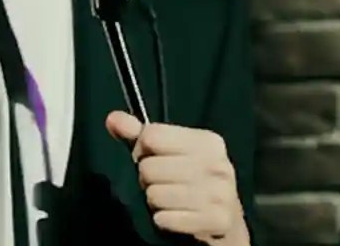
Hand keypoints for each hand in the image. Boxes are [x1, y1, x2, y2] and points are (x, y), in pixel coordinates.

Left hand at [106, 111, 249, 245]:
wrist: (227, 222)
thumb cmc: (194, 183)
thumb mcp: (173, 154)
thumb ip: (142, 136)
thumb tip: (113, 118)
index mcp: (207, 141)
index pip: (152, 136)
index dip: (143, 150)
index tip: (154, 159)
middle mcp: (216, 164)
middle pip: (149, 167)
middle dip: (148, 180)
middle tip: (164, 185)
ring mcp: (218, 193)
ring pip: (154, 194)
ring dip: (155, 203)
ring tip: (171, 201)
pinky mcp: (215, 219)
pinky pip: (164, 219)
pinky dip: (163, 220)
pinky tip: (177, 217)